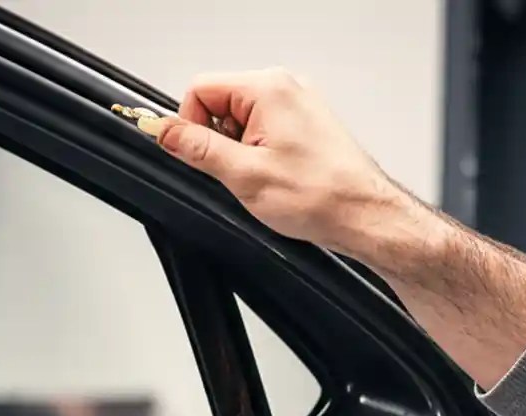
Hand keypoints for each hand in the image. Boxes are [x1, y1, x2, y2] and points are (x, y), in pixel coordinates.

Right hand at [144, 68, 446, 274]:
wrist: (362, 215)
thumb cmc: (319, 195)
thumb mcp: (242, 175)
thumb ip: (196, 148)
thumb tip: (163, 131)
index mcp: (268, 89)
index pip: (200, 90)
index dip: (190, 126)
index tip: (199, 156)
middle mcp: (284, 89)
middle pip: (218, 103)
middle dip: (217, 141)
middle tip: (237, 173)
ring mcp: (295, 105)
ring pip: (239, 120)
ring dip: (238, 151)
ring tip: (262, 178)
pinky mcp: (302, 124)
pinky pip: (261, 130)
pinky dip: (257, 154)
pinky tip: (274, 177)